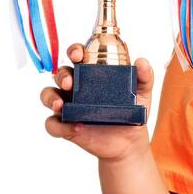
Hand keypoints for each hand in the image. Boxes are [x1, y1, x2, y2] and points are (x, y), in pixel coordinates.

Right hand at [40, 43, 153, 161]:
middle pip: (60, 74)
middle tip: (70, 83)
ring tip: (60, 105)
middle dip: (62, 76)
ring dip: (50, 98)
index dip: (74, 50)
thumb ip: (144, 77)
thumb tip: (142, 62)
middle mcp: (76, 88)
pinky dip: (59, 126)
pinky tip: (76, 128)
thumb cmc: (132, 112)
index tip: (78, 54)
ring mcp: (68, 107)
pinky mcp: (66, 127)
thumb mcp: (142, 93)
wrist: (130, 142)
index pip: (77, 56)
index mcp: (91, 74)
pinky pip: (53, 124)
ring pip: (48, 96)